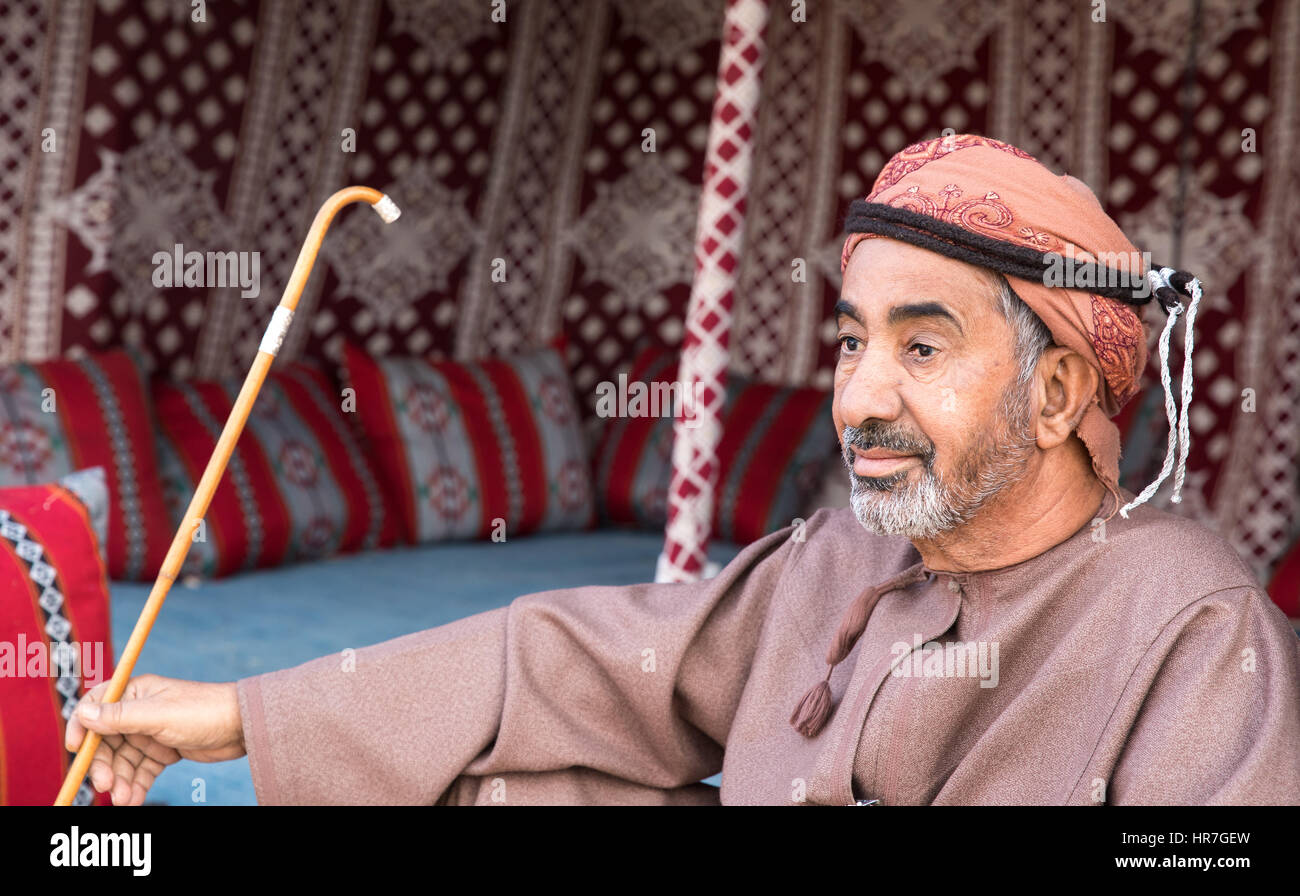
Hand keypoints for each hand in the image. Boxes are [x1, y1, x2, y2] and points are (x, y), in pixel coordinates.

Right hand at [64, 674, 245, 805]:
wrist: (243, 727)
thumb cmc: (203, 711)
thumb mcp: (159, 715)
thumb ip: (121, 717)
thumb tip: (84, 713)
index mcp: (136, 693)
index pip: (96, 706)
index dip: (82, 727)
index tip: (75, 749)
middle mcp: (139, 711)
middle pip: (106, 741)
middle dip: (103, 765)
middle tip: (106, 786)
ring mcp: (151, 733)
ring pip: (123, 760)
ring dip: (119, 781)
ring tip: (124, 800)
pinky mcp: (163, 751)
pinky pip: (140, 770)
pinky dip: (135, 785)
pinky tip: (133, 800)